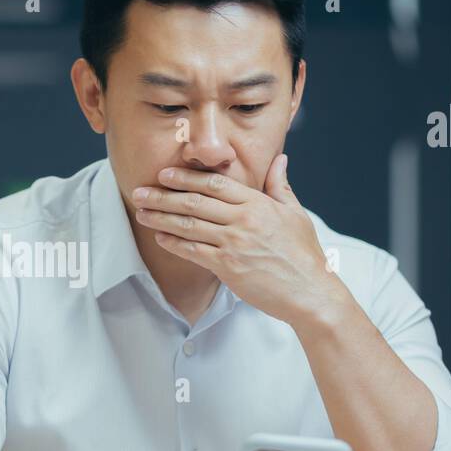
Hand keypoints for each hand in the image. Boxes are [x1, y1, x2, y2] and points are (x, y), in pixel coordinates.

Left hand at [131, 154, 345, 326]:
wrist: (310, 292)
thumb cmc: (304, 254)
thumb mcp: (295, 214)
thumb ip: (280, 186)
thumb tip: (279, 159)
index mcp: (258, 204)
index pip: (215, 184)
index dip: (186, 178)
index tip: (165, 174)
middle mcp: (243, 220)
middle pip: (195, 202)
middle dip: (163, 195)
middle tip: (139, 190)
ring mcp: (234, 243)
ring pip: (189, 225)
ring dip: (161, 217)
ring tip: (141, 212)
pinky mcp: (228, 267)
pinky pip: (193, 251)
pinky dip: (174, 243)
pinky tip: (160, 237)